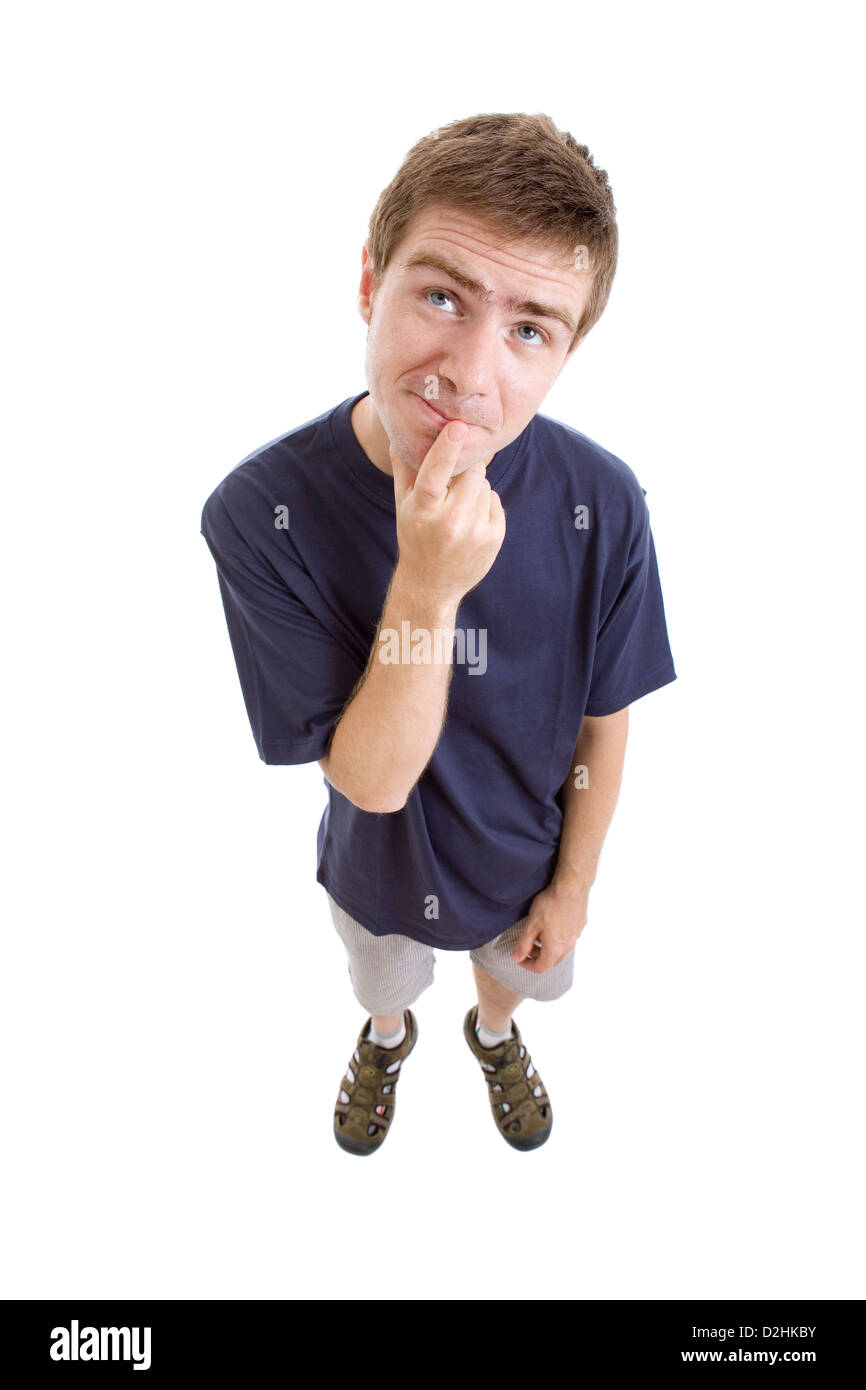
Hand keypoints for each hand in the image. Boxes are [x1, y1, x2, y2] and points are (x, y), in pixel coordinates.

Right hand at [391, 421, 504, 608]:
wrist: (432, 585)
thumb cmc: (415, 538)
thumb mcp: (403, 505)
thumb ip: (404, 469)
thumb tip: (403, 433)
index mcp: (424, 510)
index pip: (435, 473)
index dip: (447, 448)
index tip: (458, 427)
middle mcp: (451, 521)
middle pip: (471, 471)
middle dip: (464, 468)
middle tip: (453, 481)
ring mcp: (476, 531)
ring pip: (484, 484)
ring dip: (473, 488)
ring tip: (457, 508)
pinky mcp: (495, 537)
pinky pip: (495, 500)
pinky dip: (484, 503)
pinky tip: (470, 520)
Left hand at [511, 882, 589, 973]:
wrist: (571, 887)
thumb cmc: (550, 905)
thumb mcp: (531, 925)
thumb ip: (523, 944)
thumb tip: (516, 958)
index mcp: (555, 949)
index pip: (540, 968)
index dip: (527, 965)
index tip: (519, 956)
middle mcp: (568, 946)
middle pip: (551, 961)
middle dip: (537, 956)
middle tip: (527, 944)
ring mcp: (576, 936)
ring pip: (561, 950)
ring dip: (548, 947)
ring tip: (539, 933)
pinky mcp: (580, 925)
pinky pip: (568, 938)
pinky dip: (558, 937)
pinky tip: (552, 922)